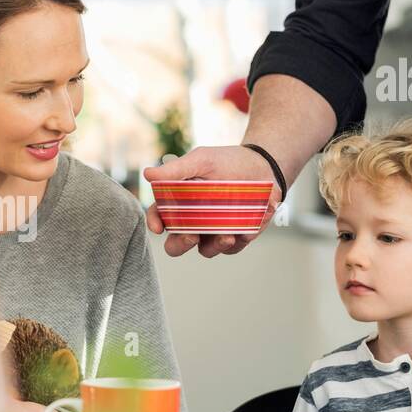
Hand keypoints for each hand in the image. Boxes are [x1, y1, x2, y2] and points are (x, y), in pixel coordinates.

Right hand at [144, 144, 280, 257]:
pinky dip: (241, 239)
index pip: (160, 217)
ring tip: (228, 235)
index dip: (155, 223)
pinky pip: (234, 248)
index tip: (158, 228)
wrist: (263, 166)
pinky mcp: (236, 237)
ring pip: (206, 250)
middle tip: (191, 236)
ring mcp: (214, 232)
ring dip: (215, 246)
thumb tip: (147, 173)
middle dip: (181, 244)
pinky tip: (248, 228)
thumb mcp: (202, 160)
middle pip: (177, 244)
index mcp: (178, 203)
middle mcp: (193, 221)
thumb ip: (177, 169)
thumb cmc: (227, 161)